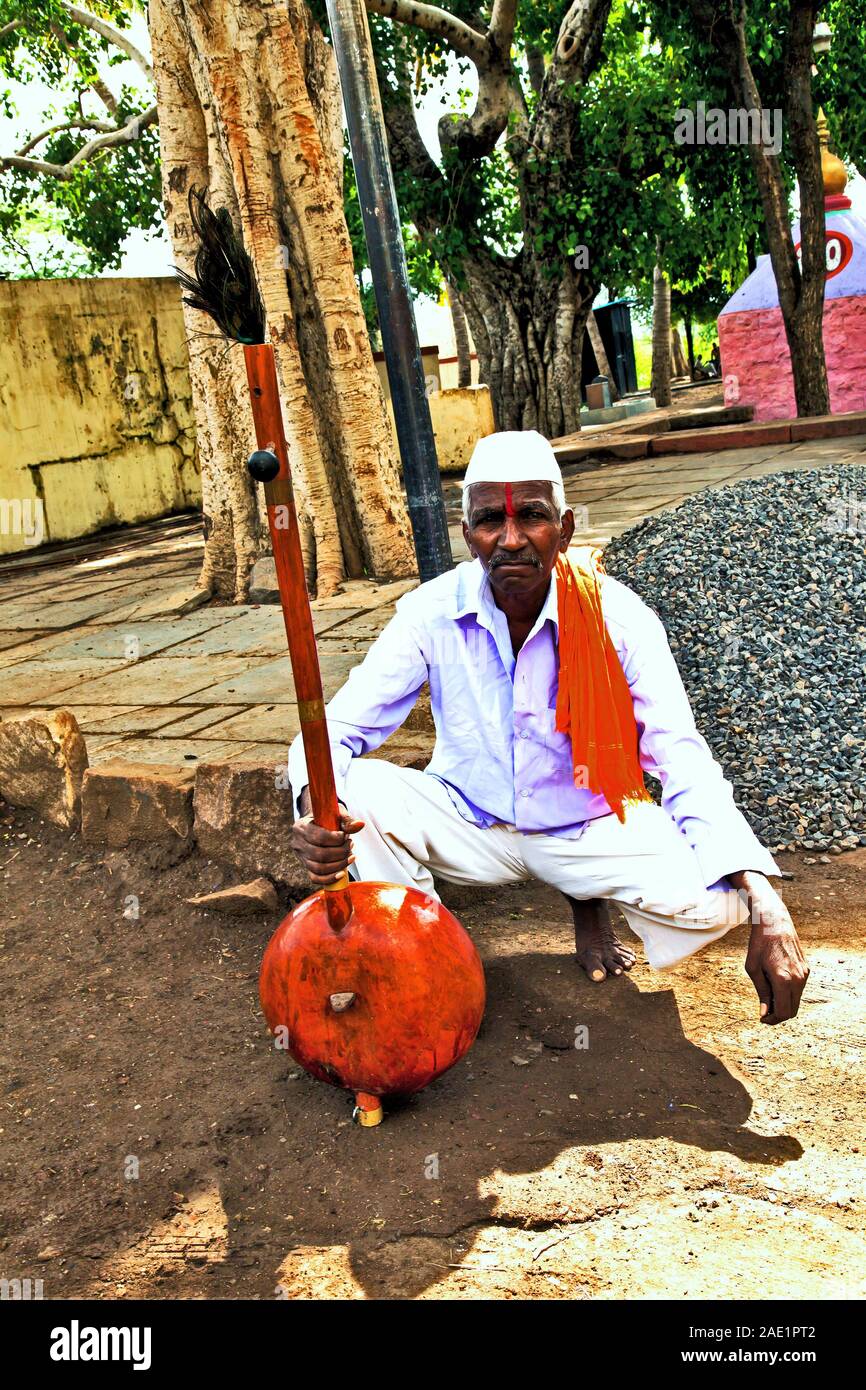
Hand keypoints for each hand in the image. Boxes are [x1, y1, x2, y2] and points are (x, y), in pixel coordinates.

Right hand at [291, 786, 364, 886]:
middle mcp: (298, 843)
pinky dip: (330, 878)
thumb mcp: (335, 814)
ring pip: (319, 868)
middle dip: (340, 853)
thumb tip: (360, 824)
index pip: (318, 837)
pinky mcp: (306, 867)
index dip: (336, 840)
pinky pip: (315, 878)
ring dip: (339, 865)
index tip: (346, 836)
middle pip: (320, 855)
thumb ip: (347, 820)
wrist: (317, 824)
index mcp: (301, 827)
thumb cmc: (326, 818)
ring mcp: (301, 857)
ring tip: (350, 856)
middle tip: (351, 845)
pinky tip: (342, 873)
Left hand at [729, 870, 809, 1023]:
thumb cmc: (759, 944)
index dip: (772, 1020)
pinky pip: (798, 989)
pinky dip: (789, 993)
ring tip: (768, 996)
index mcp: (783, 979)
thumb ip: (762, 992)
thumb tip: (765, 1013)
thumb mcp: (753, 968)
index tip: (762, 1019)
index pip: (783, 1012)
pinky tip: (775, 986)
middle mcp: (798, 978)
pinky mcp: (806, 969)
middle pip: (792, 1010)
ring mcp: (804, 973)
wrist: (774, 922)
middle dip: (778, 1015)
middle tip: (764, 1012)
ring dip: (784, 1003)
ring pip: (796, 1000)